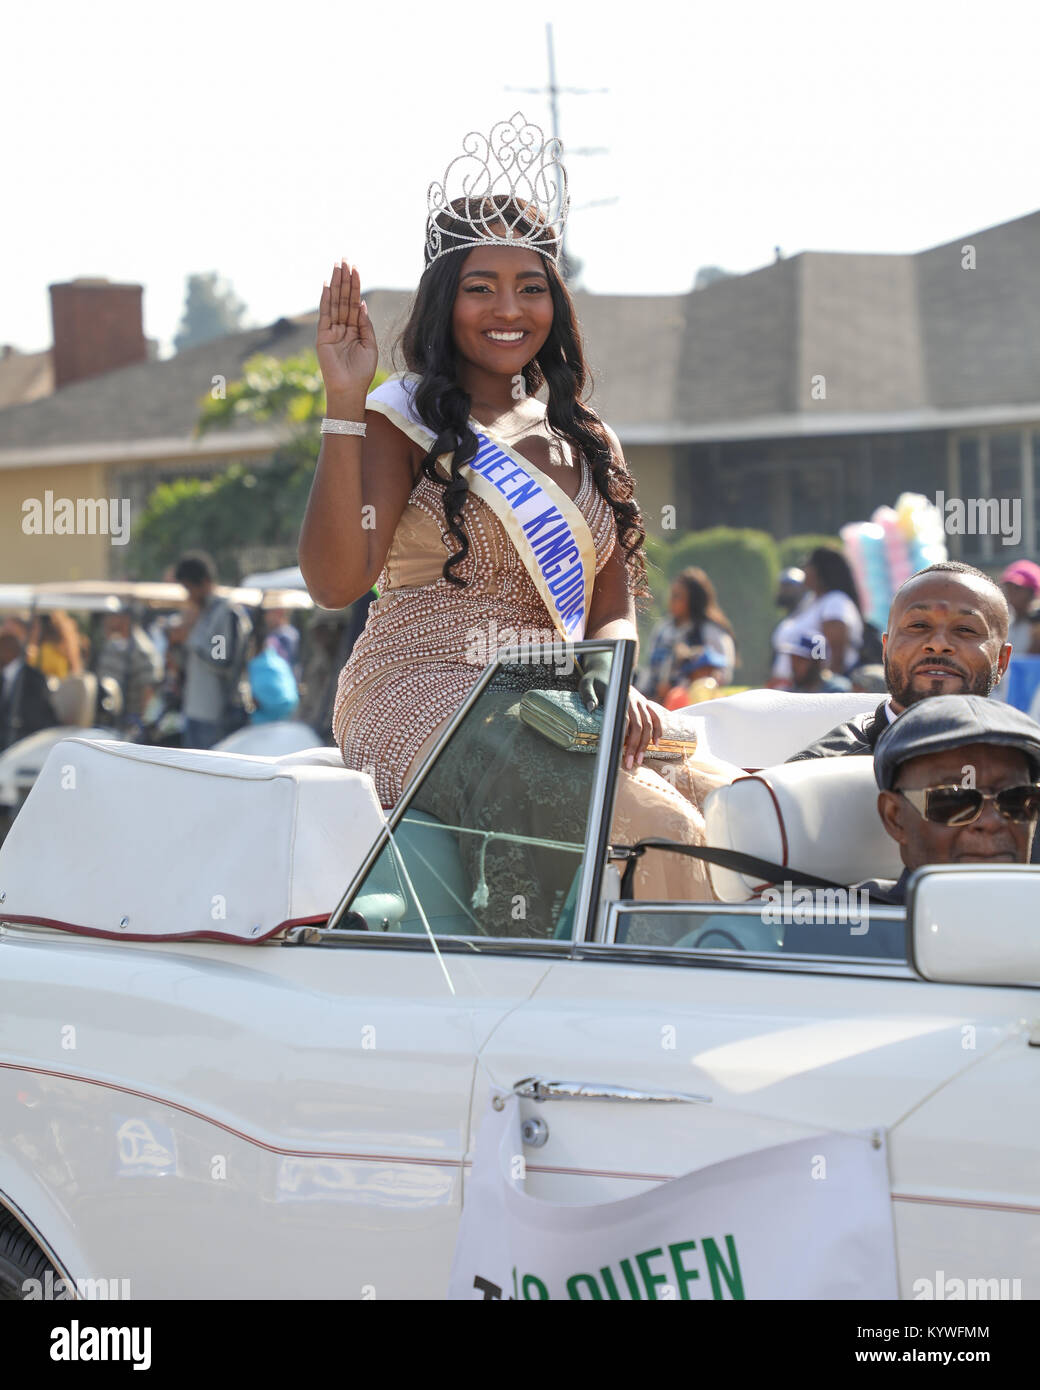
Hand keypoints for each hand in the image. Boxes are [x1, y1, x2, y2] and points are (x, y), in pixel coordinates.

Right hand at [317, 260, 378, 405]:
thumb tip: (361, 303)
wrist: (350, 389)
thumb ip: (365, 324)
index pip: (354, 303)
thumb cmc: (362, 372)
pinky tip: (327, 285)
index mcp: (354, 329)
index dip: (355, 286)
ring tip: (337, 266)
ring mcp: (331, 331)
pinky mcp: (323, 336)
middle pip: (343, 298)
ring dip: (336, 284)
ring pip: (335, 303)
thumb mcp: (369, 345)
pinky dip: (326, 300)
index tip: (356, 268)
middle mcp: (342, 327)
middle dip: (345, 279)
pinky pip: (325, 314)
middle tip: (345, 259)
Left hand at [579, 653, 662, 770]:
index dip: (626, 738)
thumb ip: (589, 696)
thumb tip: (592, 709)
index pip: (626, 721)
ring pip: (648, 725)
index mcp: (621, 696)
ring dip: (645, 744)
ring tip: (639, 760)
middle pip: (639, 726)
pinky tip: (656, 744)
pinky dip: (658, 730)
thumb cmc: (594, 678)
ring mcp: (640, 701)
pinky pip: (655, 717)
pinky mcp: (643, 702)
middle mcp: (634, 699)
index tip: (622, 754)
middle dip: (636, 747)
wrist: (606, 666)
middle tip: (630, 764)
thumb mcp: (586, 684)